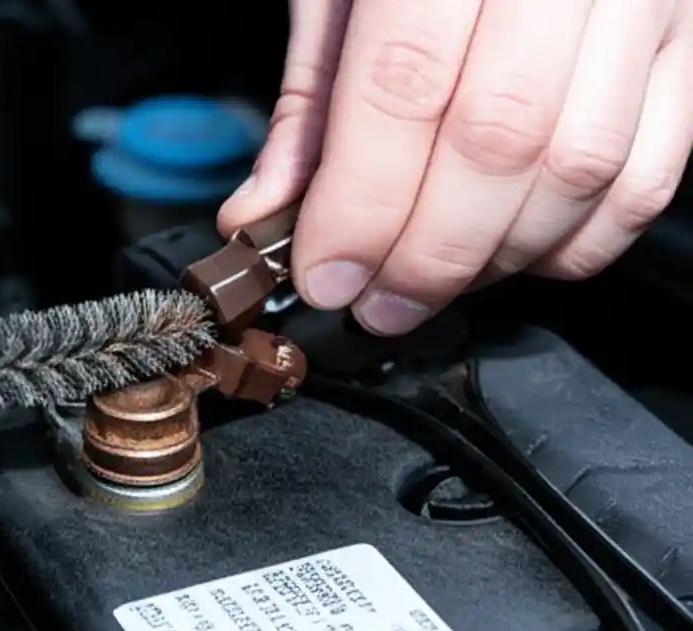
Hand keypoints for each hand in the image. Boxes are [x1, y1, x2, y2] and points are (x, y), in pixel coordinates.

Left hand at [220, 0, 692, 334]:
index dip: (362, 204)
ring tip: (430, 283)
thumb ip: (312, 100)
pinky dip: (580, 239)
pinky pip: (650, 168)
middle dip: (426, 254)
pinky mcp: (687, 41)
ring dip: (497, 258)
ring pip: (583, 165)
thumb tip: (267, 215)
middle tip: (375, 302)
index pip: (407, 88)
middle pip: (501, 141)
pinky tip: (514, 254)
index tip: (325, 274)